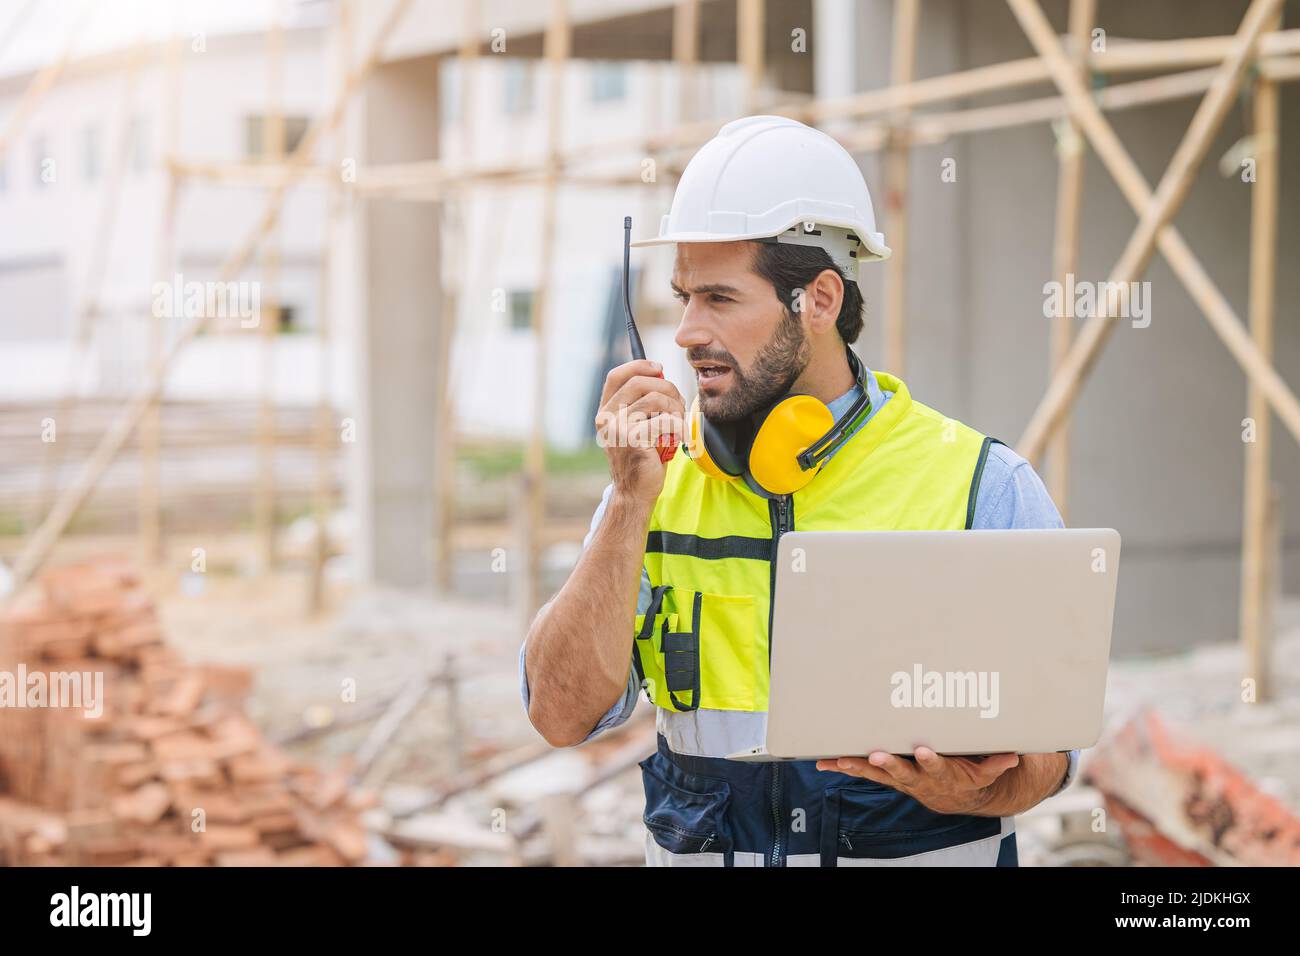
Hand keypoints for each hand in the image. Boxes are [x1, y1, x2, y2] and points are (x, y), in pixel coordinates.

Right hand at [595, 359, 685, 504]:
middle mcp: (606, 418)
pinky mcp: (632, 439)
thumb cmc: (641, 460)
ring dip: (675, 407)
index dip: (639, 366)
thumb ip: (640, 404)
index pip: (616, 376)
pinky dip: (679, 426)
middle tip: (678, 404)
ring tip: (680, 423)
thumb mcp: (636, 428)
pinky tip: (681, 438)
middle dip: (666, 388)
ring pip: (654, 398)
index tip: (659, 369)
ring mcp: (617, 429)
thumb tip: (660, 375)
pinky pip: (664, 420)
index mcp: (605, 412)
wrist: (634, 494)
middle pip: (639, 382)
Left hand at [815, 748, 1019, 814]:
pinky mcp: (885, 776)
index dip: (931, 761)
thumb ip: (997, 762)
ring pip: (876, 773)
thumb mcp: (987, 770)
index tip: (924, 751)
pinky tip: (822, 762)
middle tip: (876, 755)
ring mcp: (900, 779)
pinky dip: (842, 767)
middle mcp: (919, 779)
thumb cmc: (970, 773)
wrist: (955, 796)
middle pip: (902, 772)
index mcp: (944, 774)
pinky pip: (861, 772)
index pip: (938, 767)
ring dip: (857, 767)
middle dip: (889, 764)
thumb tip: (1014, 754)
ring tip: (837, 760)